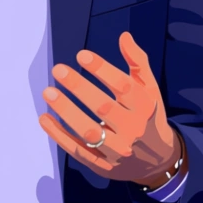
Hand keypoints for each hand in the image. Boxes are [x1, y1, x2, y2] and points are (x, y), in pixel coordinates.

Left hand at [39, 32, 185, 187]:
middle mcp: (133, 129)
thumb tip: (124, 36)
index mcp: (145, 107)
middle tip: (58, 69)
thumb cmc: (147, 115)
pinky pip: (79, 151)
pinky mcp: (103, 166)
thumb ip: (137, 62)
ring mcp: (118, 150)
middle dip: (79, 87)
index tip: (82, 55)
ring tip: (48, 91)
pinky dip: (59, 136)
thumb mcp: (149, 89)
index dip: (102, 69)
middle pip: (104, 107)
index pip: (124, 86)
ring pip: (90, 131)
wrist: (158, 160)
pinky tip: (45, 118)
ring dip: (67, 111)